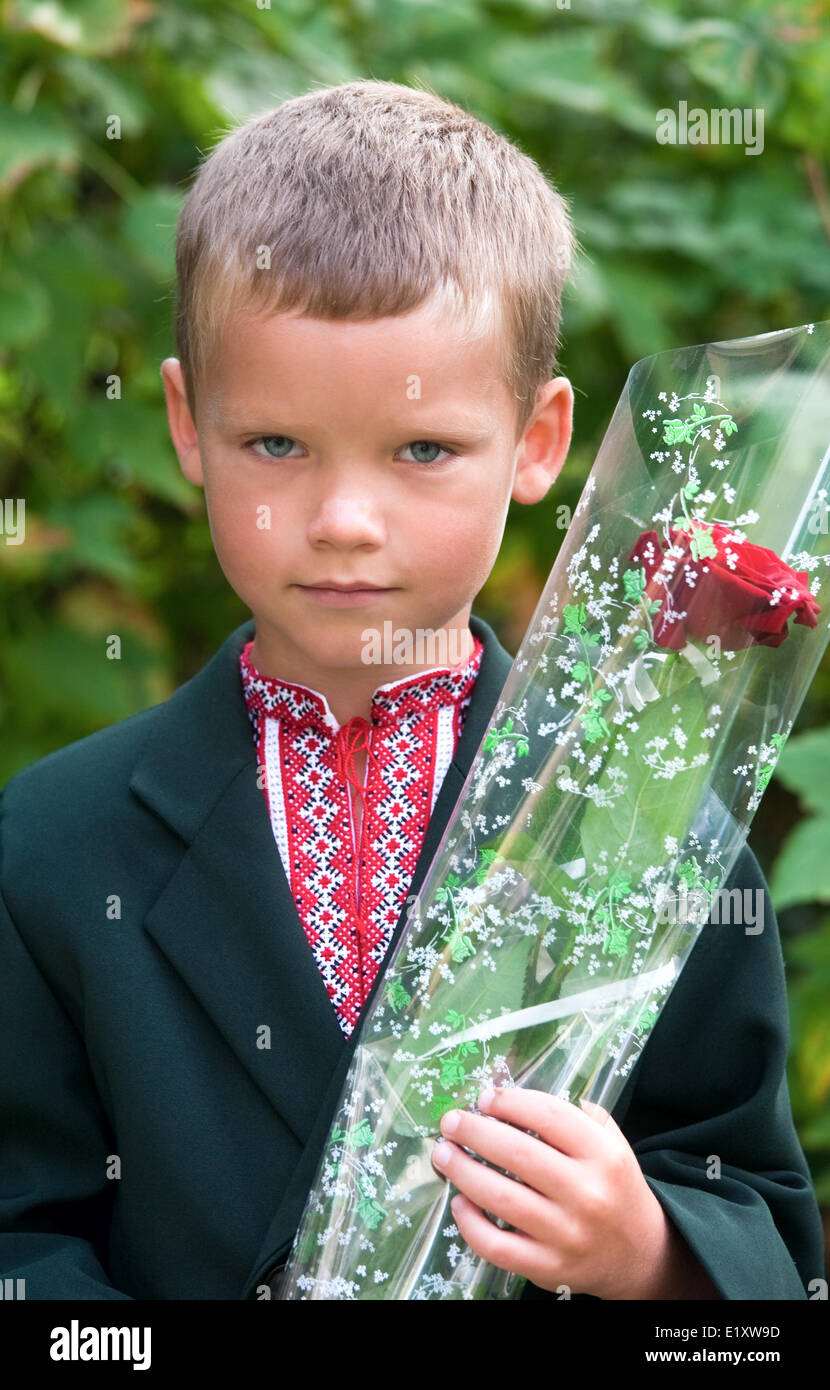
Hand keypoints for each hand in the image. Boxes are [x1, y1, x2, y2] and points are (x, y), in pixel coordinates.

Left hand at [430, 1085, 699, 1298]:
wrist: (641, 1255)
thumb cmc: (615, 1188)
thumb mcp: (613, 1143)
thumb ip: (578, 1115)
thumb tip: (518, 1094)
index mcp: (604, 1156)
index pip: (551, 1116)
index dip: (511, 1102)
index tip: (484, 1097)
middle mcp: (587, 1194)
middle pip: (519, 1154)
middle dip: (475, 1132)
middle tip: (450, 1123)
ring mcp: (567, 1234)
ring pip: (503, 1199)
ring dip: (463, 1172)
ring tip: (442, 1154)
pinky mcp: (549, 1268)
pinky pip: (499, 1247)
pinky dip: (471, 1225)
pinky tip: (459, 1203)